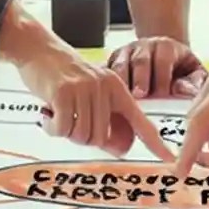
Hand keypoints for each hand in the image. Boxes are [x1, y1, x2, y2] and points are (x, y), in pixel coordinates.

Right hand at [0, 5, 176, 160]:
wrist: (38, 48)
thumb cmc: (64, 74)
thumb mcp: (92, 87)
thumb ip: (104, 112)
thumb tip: (114, 147)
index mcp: (116, 88)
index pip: (140, 120)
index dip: (154, 142)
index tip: (169, 160)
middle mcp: (104, 88)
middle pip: (101, 137)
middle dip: (83, 138)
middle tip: (69, 123)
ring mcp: (84, 90)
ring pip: (82, 135)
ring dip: (66, 133)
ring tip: (58, 115)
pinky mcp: (63, 93)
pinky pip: (62, 128)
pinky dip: (52, 128)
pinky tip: (47, 115)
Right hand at [107, 37, 206, 98]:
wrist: (160, 54)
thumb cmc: (179, 68)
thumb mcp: (193, 70)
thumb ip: (195, 80)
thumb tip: (187, 90)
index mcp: (165, 46)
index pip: (164, 60)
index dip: (162, 77)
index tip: (163, 94)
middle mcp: (143, 46)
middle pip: (140, 60)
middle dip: (140, 78)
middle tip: (140, 95)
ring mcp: (125, 52)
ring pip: (120, 65)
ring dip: (121, 82)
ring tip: (122, 99)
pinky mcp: (111, 61)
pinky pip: (106, 71)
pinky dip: (106, 83)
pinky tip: (107, 97)